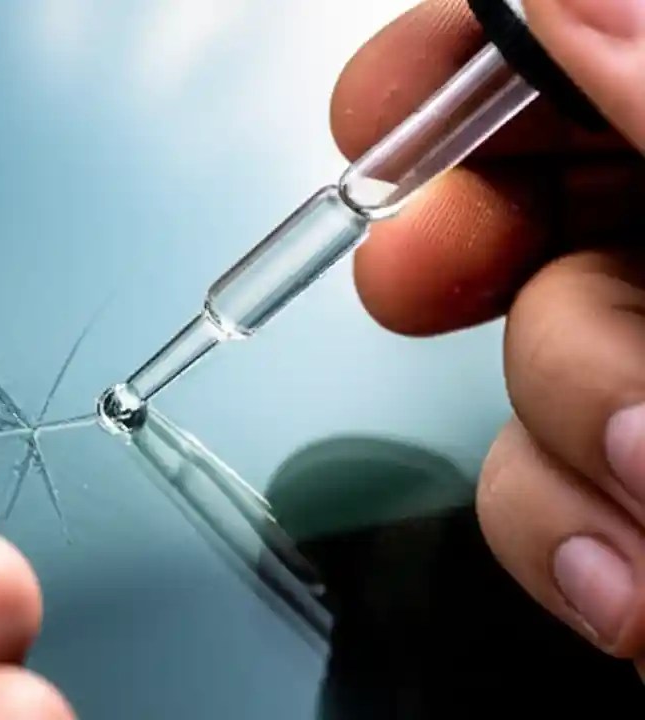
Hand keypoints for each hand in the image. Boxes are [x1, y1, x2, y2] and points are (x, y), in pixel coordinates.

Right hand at [334, 0, 644, 664]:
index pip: (605, 42)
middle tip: (412, 284)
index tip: (384, 106)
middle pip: (541, 193)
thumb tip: (569, 1)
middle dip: (466, 246)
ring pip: (532, 354)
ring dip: (567, 429)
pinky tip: (643, 590)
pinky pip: (537, 491)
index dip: (481, 57)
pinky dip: (567, 544)